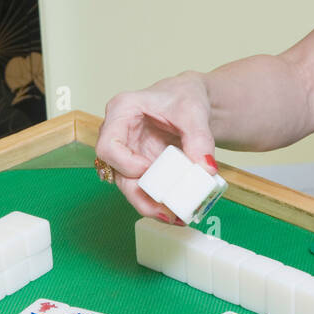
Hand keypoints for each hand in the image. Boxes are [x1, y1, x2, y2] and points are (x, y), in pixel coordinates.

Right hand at [96, 73, 217, 221]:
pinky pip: (145, 189)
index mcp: (122, 112)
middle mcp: (119, 136)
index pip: (108, 145)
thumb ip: (200, 138)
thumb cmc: (183, 96)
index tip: (148, 169)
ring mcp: (128, 155)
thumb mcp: (194, 112)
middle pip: (117, 173)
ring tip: (176, 217)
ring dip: (150, 205)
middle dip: (140, 196)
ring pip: (130, 187)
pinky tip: (177, 212)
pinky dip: (160, 202)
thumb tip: (206, 168)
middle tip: (165, 212)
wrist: (191, 103)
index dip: (125, 163)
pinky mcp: (141, 168)